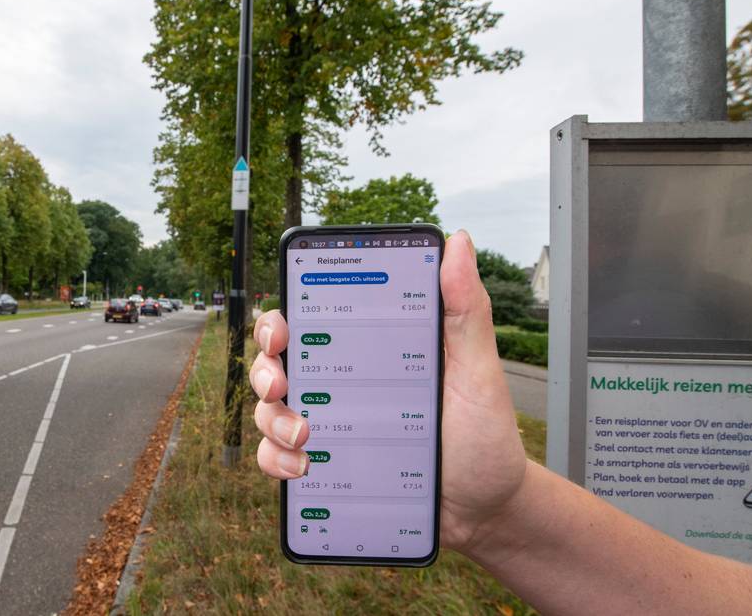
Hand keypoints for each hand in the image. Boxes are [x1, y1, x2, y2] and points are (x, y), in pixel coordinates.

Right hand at [250, 230, 528, 550]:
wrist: (486, 509)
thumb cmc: (484, 436)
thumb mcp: (477, 371)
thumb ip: (465, 309)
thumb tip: (458, 241)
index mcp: (369, 349)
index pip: (311, 320)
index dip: (281, 318)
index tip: (281, 328)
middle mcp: (340, 382)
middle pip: (276, 361)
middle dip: (264, 367)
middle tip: (281, 383)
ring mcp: (329, 425)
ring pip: (268, 410)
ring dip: (271, 419)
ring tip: (304, 436)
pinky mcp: (323, 467)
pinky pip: (277, 458)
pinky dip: (277, 461)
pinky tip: (303, 469)